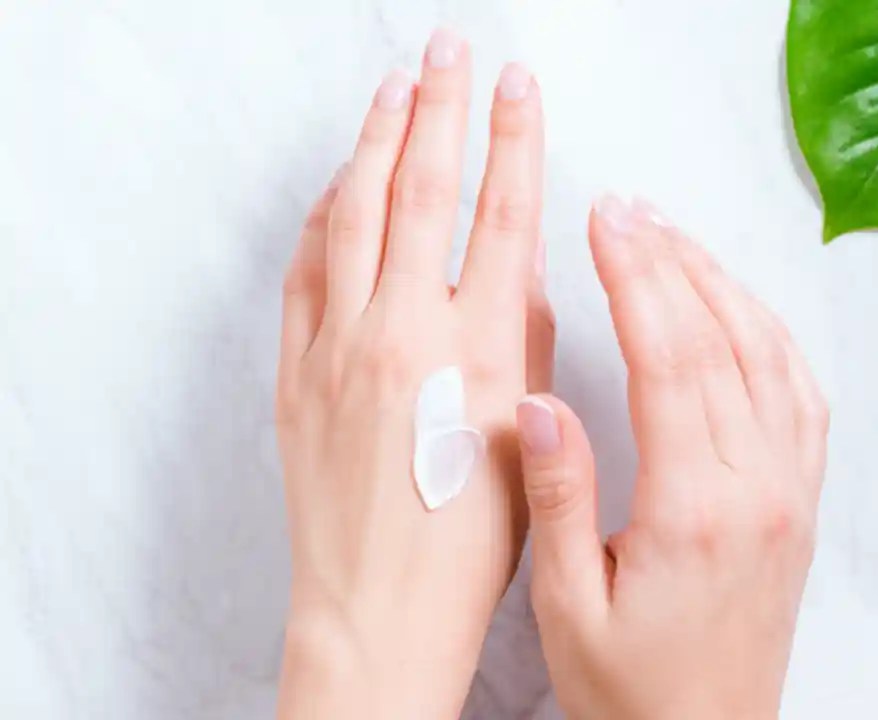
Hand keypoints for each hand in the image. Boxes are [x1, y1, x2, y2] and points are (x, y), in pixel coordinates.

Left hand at [274, 30, 550, 718]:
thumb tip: (514, 279)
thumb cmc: (469, 544)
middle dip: (439, 108)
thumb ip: (525, 346)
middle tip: (448, 50)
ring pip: (355, 215)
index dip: (514, 141)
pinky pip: (306, 270)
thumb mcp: (528, 437)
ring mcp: (339, 347)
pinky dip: (325, 216)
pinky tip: (340, 184)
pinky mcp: (298, 371)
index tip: (519, 86)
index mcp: (479, 352)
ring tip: (395, 88)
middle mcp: (404, 334)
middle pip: (421, 192)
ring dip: (377, 141)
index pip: (501, 216)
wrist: (379, 611)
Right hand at [515, 197, 828, 719]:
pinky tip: (736, 305)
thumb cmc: (633, 690)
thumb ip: (558, 497)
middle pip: (723, 342)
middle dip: (670, 262)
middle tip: (626, 208)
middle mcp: (761, 490)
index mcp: (698, 512)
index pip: (673, 362)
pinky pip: (800, 394)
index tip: (605, 221)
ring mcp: (792, 492)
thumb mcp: (569, 608)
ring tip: (669, 236)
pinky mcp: (801, 500)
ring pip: (770, 356)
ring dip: (720, 285)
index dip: (637, 279)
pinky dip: (768, 333)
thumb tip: (535, 401)